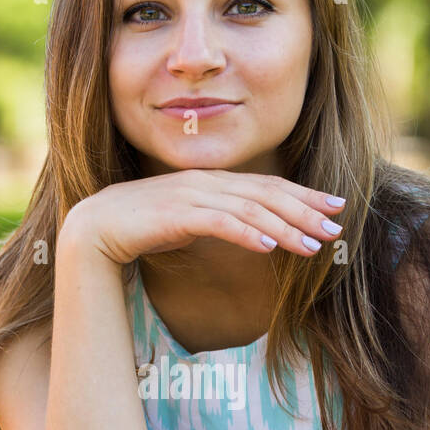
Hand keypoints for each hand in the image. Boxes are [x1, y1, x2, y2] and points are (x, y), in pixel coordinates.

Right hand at [62, 168, 347, 266]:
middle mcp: (205, 183)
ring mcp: (190, 196)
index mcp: (211, 182)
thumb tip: (247, 230)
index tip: (334, 206)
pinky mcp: (175, 214)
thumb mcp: (188, 223)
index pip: (266, 186)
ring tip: (313, 245)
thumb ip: (216, 220)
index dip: (303, 195)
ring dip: (284, 227)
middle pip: (266, 194)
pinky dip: (246, 233)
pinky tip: (269, 246)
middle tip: (336, 225)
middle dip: (305, 209)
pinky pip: (219, 223)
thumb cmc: (139, 230)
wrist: (92, 230)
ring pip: (249, 209)